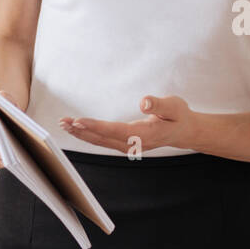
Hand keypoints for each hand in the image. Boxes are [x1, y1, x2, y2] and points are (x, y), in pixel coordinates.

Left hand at [59, 95, 193, 154]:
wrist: (184, 131)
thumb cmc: (179, 117)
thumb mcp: (175, 106)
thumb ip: (160, 104)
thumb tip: (144, 102)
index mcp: (146, 134)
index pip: (117, 131)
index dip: (97, 126)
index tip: (80, 121)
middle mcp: (135, 144)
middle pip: (104, 139)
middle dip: (83, 131)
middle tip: (64, 122)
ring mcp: (130, 146)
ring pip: (102, 142)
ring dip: (83, 134)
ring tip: (65, 125)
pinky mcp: (126, 144)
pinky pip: (104, 142)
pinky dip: (89, 136)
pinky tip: (78, 130)